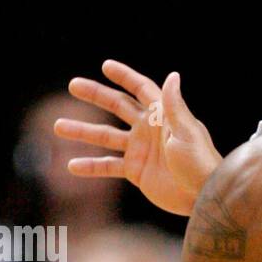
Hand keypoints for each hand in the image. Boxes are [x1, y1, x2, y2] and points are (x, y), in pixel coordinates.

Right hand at [54, 60, 220, 214]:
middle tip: (73, 85)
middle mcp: (149, 129)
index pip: (141, 89)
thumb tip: (172, 75)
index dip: (125, 77)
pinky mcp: (136, 171)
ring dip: (83, 131)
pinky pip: (109, 166)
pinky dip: (91, 166)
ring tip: (58, 127)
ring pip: (106, 136)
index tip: (105, 66)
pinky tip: (72, 166)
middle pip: (118, 106)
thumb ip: (174, 106)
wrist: (203, 195)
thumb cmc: (199, 162)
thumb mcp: (187, 132)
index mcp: (162, 115)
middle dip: (96, 95)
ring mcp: (140, 150)